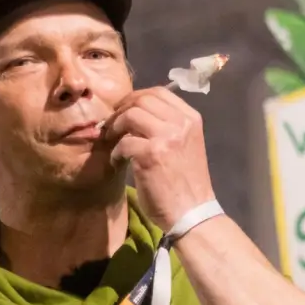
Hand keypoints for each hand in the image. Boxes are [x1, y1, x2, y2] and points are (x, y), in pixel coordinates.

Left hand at [103, 86, 214, 230]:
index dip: (136, 98)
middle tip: (112, 127)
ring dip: (116, 129)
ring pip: (131, 115)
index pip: (159, 92)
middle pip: (142, 100)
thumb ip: (169, 126)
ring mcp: (167, 137)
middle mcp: (182, 123)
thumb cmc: (186, 181)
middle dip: (122, 111)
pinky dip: (115, 153)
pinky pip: (123, 142)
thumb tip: (136, 112)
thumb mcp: (185, 144)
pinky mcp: (152, 154)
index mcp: (191, 119)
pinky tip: (118, 163)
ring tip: (114, 144)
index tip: (124, 111)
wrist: (192, 212)